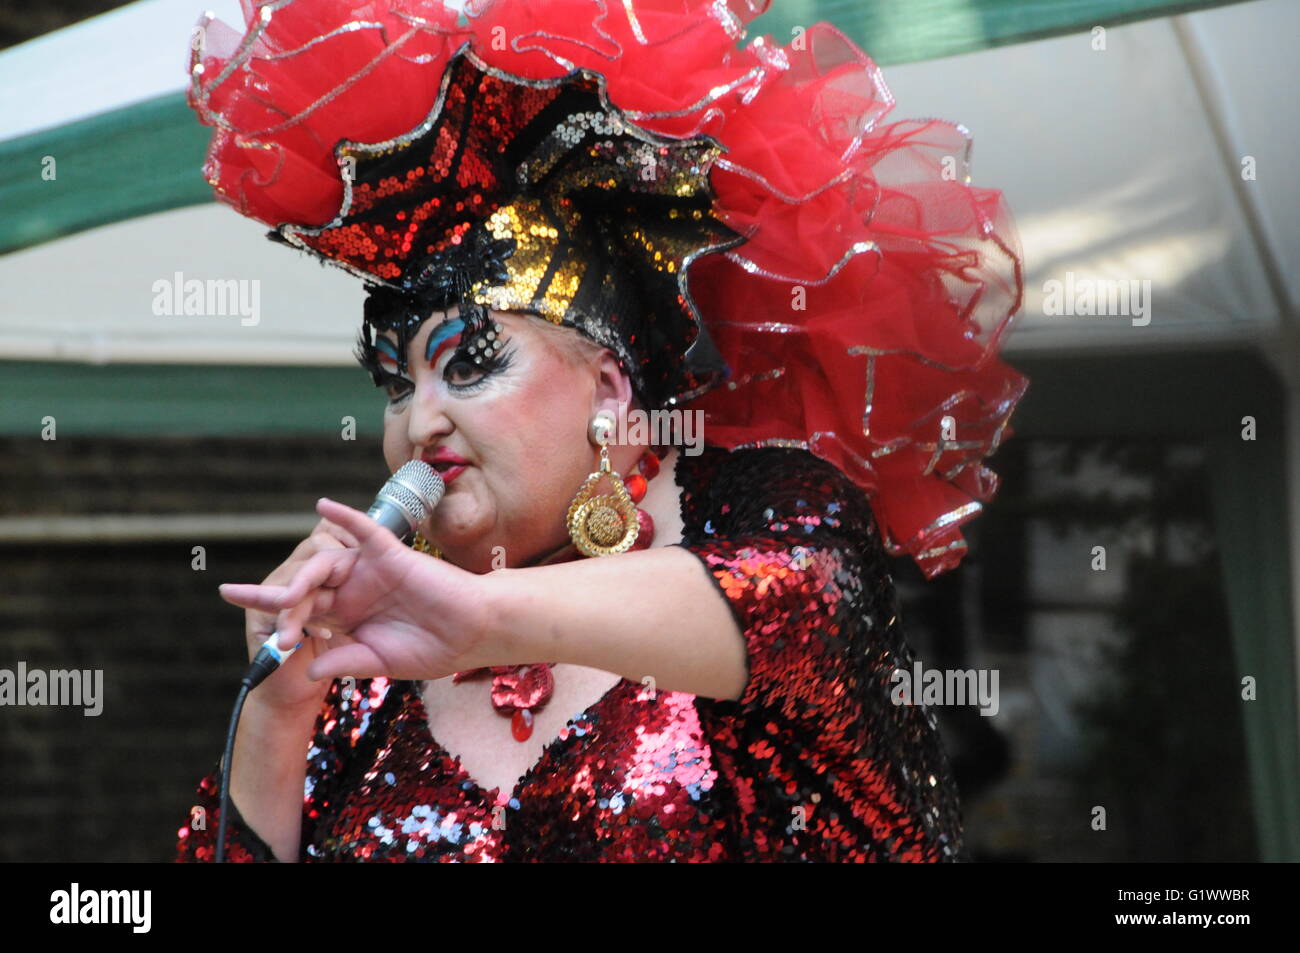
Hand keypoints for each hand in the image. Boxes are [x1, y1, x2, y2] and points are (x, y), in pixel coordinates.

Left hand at [218, 498, 490, 683]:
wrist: (471, 635)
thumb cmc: (433, 649)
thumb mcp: (378, 662)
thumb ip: (343, 661)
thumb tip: (307, 668)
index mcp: (348, 616)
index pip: (301, 610)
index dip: (271, 611)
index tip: (241, 614)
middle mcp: (354, 589)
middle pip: (306, 588)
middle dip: (279, 603)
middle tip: (273, 629)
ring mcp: (370, 570)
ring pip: (325, 563)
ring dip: (302, 580)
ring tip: (288, 599)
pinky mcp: (390, 555)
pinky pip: (364, 529)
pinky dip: (344, 516)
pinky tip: (323, 506)